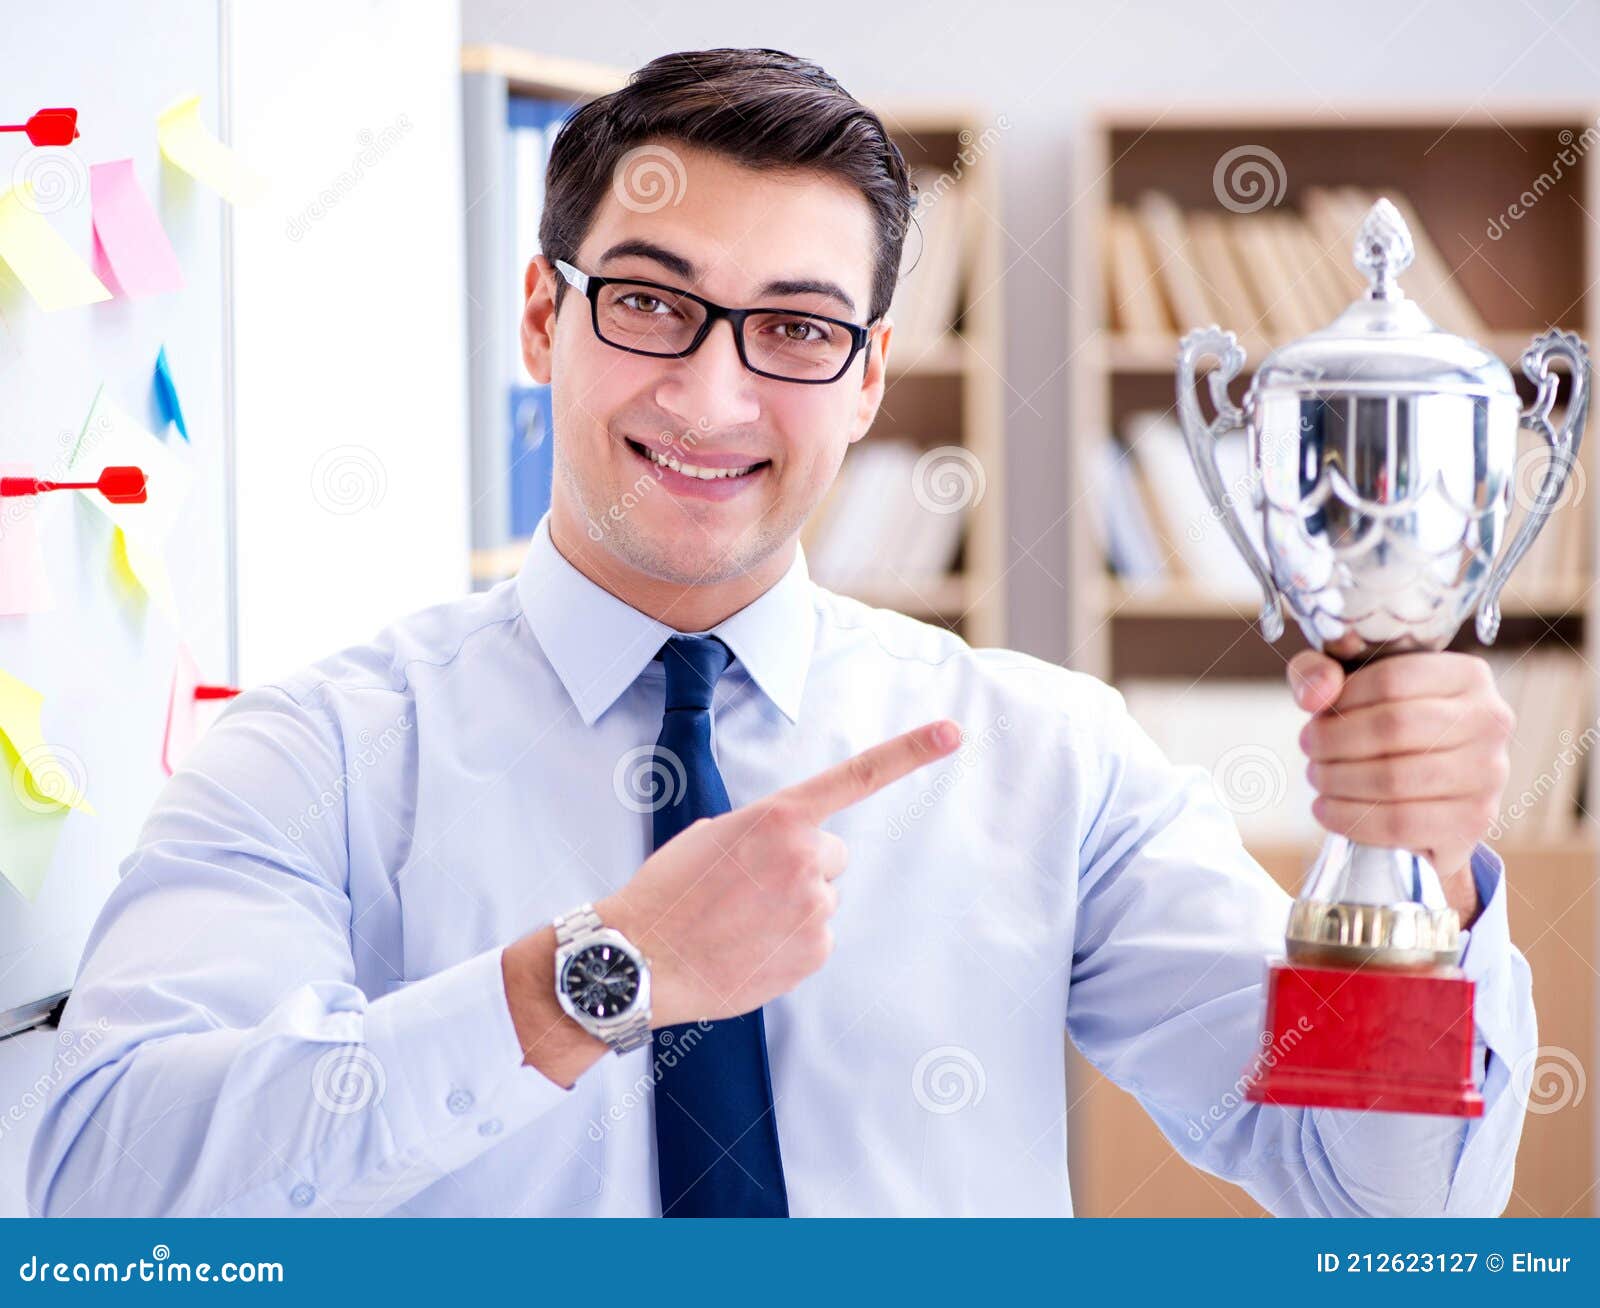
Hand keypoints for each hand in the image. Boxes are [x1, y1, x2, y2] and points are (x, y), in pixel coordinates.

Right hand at [600, 719, 961, 1026]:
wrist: (640, 960)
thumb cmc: (666, 894)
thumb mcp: (711, 837)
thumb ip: (764, 832)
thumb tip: (789, 852)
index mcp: (778, 818)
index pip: (856, 776)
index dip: (910, 751)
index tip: (952, 732)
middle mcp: (806, 857)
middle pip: (830, 855)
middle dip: (799, 868)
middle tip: (747, 888)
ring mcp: (815, 907)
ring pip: (820, 898)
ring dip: (790, 908)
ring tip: (739, 922)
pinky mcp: (815, 952)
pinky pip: (815, 938)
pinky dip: (787, 944)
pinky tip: (747, 948)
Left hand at [1289, 650, 1513, 925]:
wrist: (1428, 790)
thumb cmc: (1386, 725)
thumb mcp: (1350, 685)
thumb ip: (1319, 672)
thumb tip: (1314, 694)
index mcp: (1467, 676)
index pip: (1391, 679)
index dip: (1341, 700)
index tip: (1316, 716)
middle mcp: (1490, 721)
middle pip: (1392, 728)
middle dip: (1334, 742)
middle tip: (1310, 750)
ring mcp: (1488, 774)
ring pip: (1394, 778)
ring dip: (1337, 780)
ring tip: (1318, 777)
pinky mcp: (1474, 821)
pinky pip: (1401, 823)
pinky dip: (1351, 818)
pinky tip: (1327, 810)